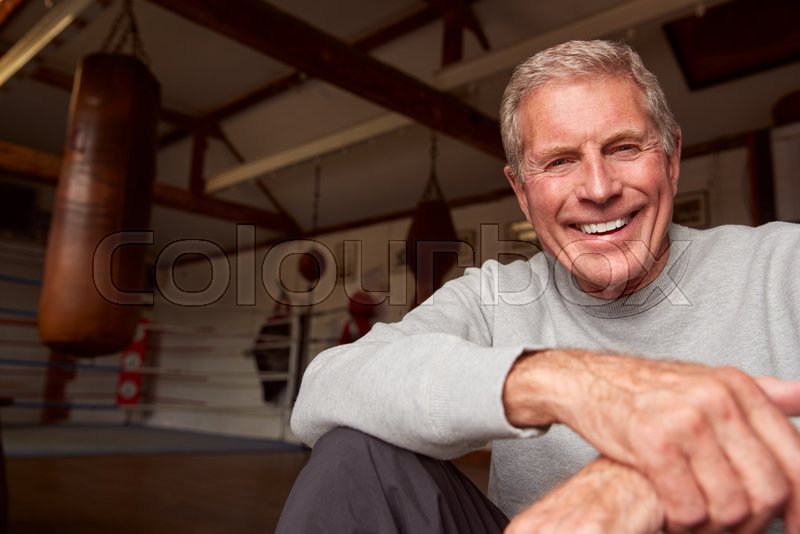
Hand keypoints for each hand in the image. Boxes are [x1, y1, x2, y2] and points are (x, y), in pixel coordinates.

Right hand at [503, 350, 799, 531]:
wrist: (585, 381)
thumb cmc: (645, 390)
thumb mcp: (706, 382)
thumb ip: (759, 392)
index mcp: (738, 387)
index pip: (795, 459)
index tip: (796, 530)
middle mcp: (717, 399)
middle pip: (769, 488)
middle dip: (756, 525)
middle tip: (734, 532)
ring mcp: (684, 419)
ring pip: (731, 504)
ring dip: (717, 529)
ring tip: (699, 525)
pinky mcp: (651, 441)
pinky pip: (689, 507)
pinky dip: (685, 525)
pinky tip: (674, 520)